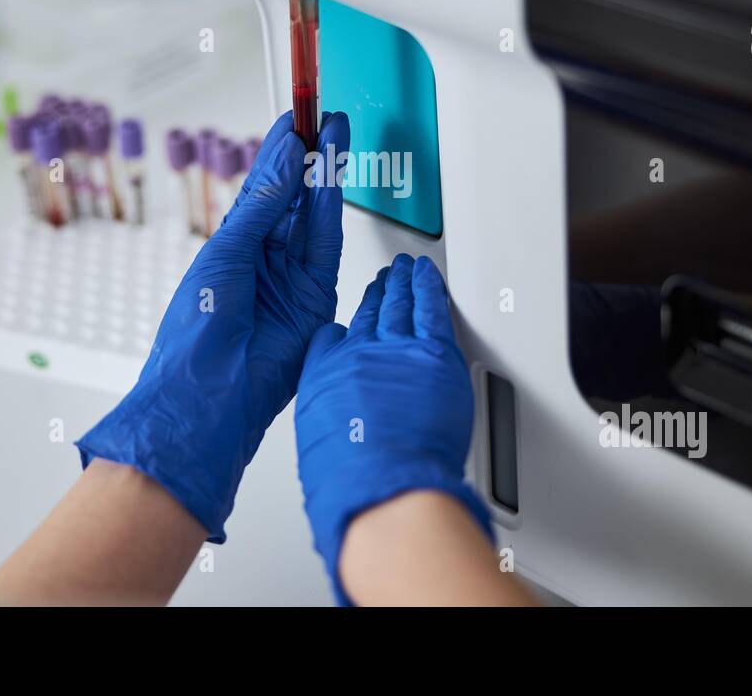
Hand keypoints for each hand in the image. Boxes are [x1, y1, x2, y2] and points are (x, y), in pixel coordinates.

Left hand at [77, 110, 350, 541]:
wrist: (211, 396)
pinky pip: (327, 244)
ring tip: (335, 133)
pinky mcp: (316, 298)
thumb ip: (262, 207)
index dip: (279, 149)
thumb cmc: (197, 334)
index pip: (263, 186)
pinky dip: (333, 208)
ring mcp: (291, 278)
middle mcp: (262, 258)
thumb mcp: (225, 255)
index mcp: (231, 247)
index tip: (295, 115)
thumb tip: (285, 161)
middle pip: (294, 195)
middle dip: (309, 155)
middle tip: (324, 116)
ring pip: (314, 213)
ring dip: (325, 173)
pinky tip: (334, 176)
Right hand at [294, 253, 493, 603]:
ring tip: (408, 270)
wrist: (381, 482)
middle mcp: (361, 353)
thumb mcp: (317, 438)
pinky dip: (430, 288)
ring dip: (406, 284)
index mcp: (330, 372)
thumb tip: (335, 406)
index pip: (341, 334)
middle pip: (375, 314)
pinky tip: (429, 277)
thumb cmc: (350, 476)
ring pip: (403, 305)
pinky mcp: (434, 354)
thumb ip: (328, 408)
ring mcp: (398, 351)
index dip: (354, 318)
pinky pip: (432, 309)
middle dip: (383, 293)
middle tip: (389, 277)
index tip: (361, 307)